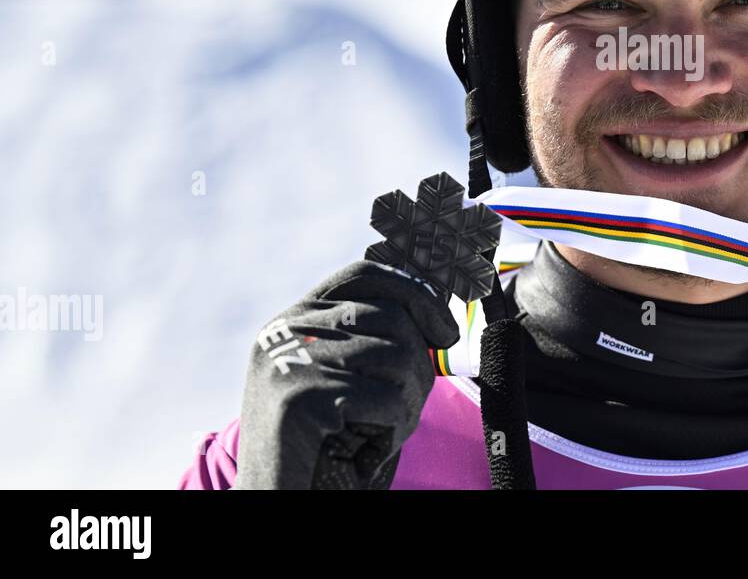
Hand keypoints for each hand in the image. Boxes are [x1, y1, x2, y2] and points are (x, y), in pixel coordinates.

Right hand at [232, 259, 460, 489]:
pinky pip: (387, 398)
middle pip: (392, 318)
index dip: (415, 295)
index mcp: (294, 318)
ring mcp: (290, 360)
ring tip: (377, 431)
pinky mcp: (302, 397)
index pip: (365, 276)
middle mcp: (286, 330)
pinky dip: (392, 429)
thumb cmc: (320, 444)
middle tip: (402, 409)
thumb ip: (370, 340)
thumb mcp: (340, 379)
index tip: (445, 332)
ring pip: (397, 356)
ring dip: (406, 403)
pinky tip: (364, 448)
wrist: (274, 499)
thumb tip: (438, 316)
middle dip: (418, 365)